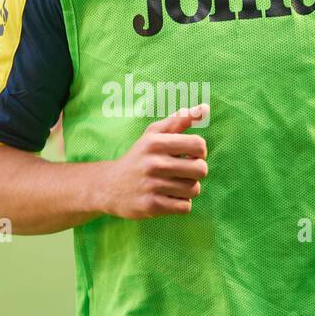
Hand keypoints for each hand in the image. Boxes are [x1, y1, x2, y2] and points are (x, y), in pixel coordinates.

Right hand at [99, 104, 208, 219]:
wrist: (109, 186)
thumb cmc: (139, 157)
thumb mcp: (153, 135)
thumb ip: (180, 120)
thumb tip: (205, 108)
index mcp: (155, 142)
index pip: (199, 145)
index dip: (200, 152)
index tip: (188, 155)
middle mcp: (153, 163)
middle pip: (201, 169)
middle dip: (196, 172)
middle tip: (183, 173)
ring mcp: (152, 185)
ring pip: (194, 189)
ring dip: (188, 189)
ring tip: (172, 185)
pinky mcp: (151, 206)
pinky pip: (185, 207)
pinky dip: (181, 204)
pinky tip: (168, 198)